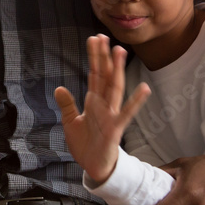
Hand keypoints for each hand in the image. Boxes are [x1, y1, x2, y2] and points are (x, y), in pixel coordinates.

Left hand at [56, 35, 149, 183]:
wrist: (94, 168)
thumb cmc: (85, 144)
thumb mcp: (71, 123)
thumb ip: (67, 105)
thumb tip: (59, 88)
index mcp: (94, 101)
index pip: (95, 74)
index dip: (94, 57)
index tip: (94, 38)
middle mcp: (104, 104)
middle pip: (105, 76)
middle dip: (104, 57)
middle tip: (104, 36)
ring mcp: (111, 115)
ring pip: (115, 88)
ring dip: (117, 70)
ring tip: (120, 52)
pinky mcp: (115, 129)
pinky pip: (127, 113)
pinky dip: (136, 101)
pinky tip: (144, 88)